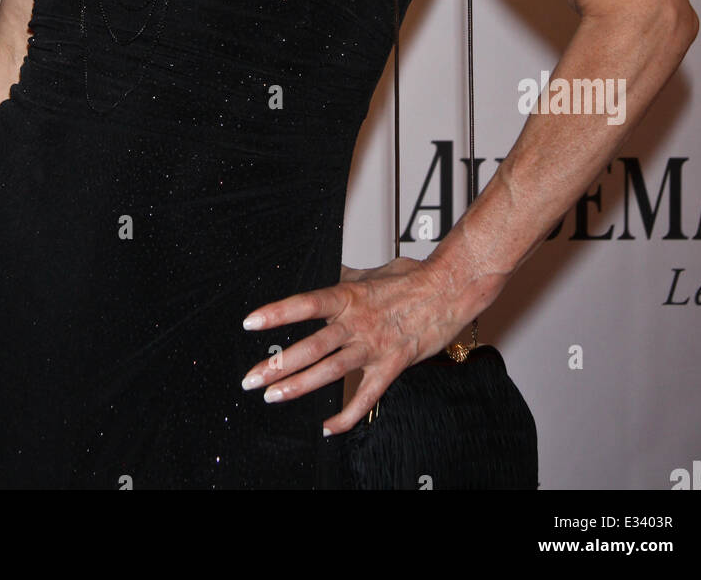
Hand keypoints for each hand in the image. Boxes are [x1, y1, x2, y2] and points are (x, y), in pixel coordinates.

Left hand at [241, 255, 478, 434]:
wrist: (449, 289)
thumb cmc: (413, 279)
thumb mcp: (371, 274)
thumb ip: (345, 280)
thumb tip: (330, 274)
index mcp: (349, 296)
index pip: (306, 304)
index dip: (277, 313)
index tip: (251, 323)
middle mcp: (357, 322)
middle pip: (311, 346)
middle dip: (278, 365)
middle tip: (251, 379)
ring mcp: (374, 346)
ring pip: (330, 371)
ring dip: (299, 386)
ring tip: (274, 396)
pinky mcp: (391, 366)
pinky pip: (365, 397)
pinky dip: (346, 415)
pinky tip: (328, 426)